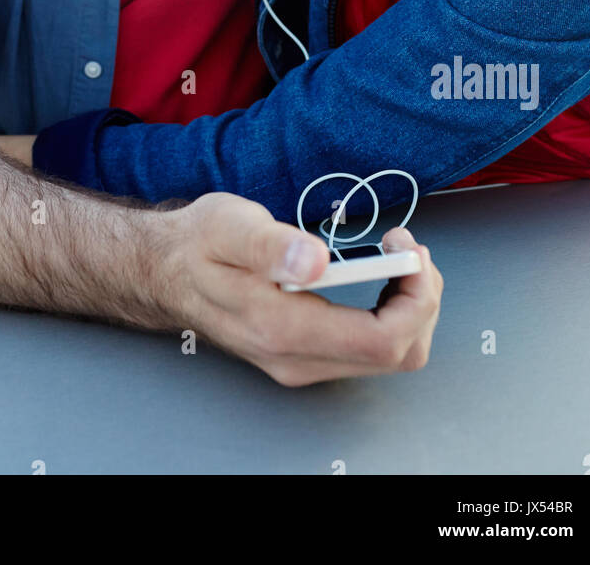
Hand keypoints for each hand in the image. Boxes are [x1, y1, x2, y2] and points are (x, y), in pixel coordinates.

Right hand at [156, 192, 441, 386]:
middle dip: (421, 299)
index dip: (415, 297)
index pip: (383, 340)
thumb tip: (315, 261)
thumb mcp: (228, 226)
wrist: (167, 269)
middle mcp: (297, 359)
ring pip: (392, 357)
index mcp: (283, 329)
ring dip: (411, 306)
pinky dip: (393, 313)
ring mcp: (302, 362)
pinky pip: (373, 349)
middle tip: (407, 248)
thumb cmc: (199, 243)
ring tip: (398, 257)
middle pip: (400, 355)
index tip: (406, 250)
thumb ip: (271, 245)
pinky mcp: (306, 355)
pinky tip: (380, 275)